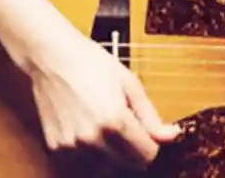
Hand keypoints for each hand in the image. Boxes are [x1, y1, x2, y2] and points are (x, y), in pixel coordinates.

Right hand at [24, 30, 181, 171]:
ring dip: (112, 155)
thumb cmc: (91, 64)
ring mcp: (72, 145)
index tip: (149, 135)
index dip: (153, 145)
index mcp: (115, 120)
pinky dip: (91, 154)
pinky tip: (91, 132)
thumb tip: (172, 135)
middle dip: (134, 151)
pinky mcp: (57, 147)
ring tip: (108, 128)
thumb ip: (151, 116)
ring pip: (105, 168)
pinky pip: (82, 163)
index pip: (147, 155)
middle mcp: (92, 138)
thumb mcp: (130, 84)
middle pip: (128, 165)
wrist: (52, 58)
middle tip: (129, 129)